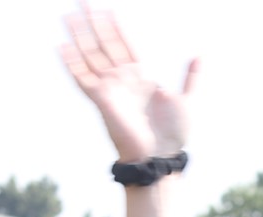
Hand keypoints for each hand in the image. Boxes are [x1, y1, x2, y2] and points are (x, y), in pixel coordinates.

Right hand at [61, 7, 198, 162]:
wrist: (161, 156)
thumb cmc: (173, 134)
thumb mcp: (188, 99)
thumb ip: (191, 77)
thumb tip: (199, 57)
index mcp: (140, 76)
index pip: (123, 44)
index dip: (114, 26)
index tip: (106, 8)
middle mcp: (121, 79)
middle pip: (103, 43)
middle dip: (92, 23)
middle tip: (82, 2)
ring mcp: (110, 88)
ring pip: (90, 55)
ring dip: (79, 35)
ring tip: (68, 15)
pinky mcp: (101, 99)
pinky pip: (82, 77)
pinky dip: (71, 62)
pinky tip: (62, 45)